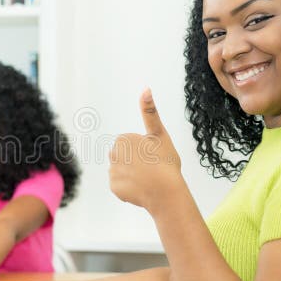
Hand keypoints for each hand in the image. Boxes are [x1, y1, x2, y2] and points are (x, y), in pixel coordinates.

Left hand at [109, 89, 183, 213]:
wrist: (167, 192)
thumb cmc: (166, 162)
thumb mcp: (159, 133)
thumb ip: (150, 111)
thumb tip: (145, 88)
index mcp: (123, 139)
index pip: (130, 144)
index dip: (143, 150)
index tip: (152, 156)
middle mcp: (113, 153)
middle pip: (123, 157)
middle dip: (134, 162)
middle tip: (150, 168)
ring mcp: (113, 171)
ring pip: (122, 171)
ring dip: (131, 175)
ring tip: (146, 179)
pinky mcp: (114, 187)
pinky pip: (120, 186)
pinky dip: (128, 188)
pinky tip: (140, 189)